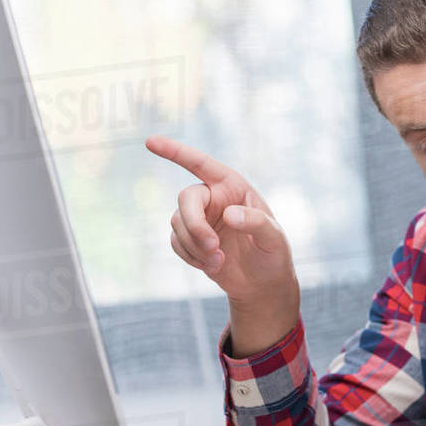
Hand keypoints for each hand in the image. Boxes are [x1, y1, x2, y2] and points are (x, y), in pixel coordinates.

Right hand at [146, 136, 298, 353]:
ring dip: (195, 246)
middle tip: (213, 246)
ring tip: (219, 261)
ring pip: (178, 224)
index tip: (150, 141)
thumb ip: (256, 222)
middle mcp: (212, 198)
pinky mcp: (190, 240)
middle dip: (194, 224)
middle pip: (185, 199)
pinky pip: (176, 242)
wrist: (262, 283)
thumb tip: (229, 214)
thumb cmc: (273, 254)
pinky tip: (213, 266)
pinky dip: (191, 257)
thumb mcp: (274, 238)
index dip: (175, 152)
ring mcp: (199, 219)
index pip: (201, 164)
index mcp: (232, 186)